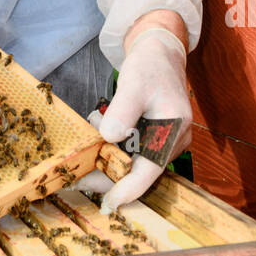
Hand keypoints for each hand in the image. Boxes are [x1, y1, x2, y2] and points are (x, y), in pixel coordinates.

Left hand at [78, 29, 191, 209]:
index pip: (152, 168)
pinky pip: (136, 153)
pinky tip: (97, 143)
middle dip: (111, 175)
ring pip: (137, 163)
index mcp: (174, 128)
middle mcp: (176, 140)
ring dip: (111, 162)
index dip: (130, 188)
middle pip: (141, 170)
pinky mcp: (159, 138)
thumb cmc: (149, 66)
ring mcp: (169, 140)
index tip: (110, 202)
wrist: (161, 53)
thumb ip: (122, 112)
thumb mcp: (132, 84)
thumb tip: (109, 138)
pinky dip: (116, 152)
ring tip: (83, 159)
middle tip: (79, 178)